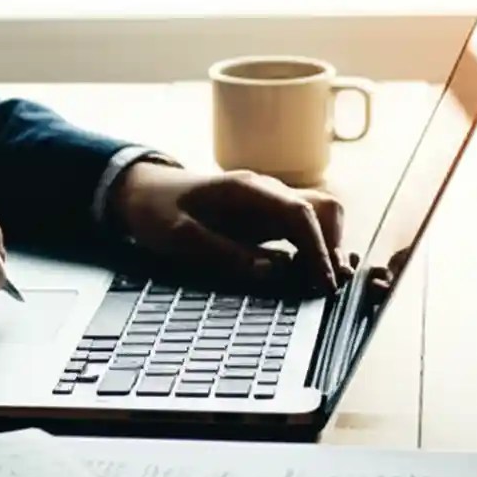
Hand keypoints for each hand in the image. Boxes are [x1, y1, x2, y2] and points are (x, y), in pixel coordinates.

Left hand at [110, 164, 351, 292]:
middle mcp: (267, 192)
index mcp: (247, 190)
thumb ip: (224, 253)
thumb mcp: (180, 236)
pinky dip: (313, 249)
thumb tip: (272, 271)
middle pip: (323, 208)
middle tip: (326, 286)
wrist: (142, 191)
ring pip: (319, 217)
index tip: (324, 281)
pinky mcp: (265, 217)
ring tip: (319, 284)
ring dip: (326, 248)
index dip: (318, 248)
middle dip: (333, 245)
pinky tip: (306, 275)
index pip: (300, 212)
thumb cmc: (157, 210)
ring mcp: (269, 203)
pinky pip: (303, 229)